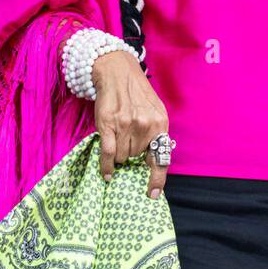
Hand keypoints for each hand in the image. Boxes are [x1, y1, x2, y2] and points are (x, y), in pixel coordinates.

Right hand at [90, 50, 169, 196]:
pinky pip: (107, 154)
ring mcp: (126, 125)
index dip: (156, 179)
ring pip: (121, 156)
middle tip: (127, 138)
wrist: (118, 73)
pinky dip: (106, 166)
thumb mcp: (155, 110)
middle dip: (130, 153)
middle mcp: (145, 125)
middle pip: (135, 157)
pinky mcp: (108, 125)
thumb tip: (153, 158)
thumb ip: (156, 132)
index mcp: (160, 123)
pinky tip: (107, 174)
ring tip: (117, 137)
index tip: (152, 195)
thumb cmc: (137, 94)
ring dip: (118, 153)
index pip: (160, 157)